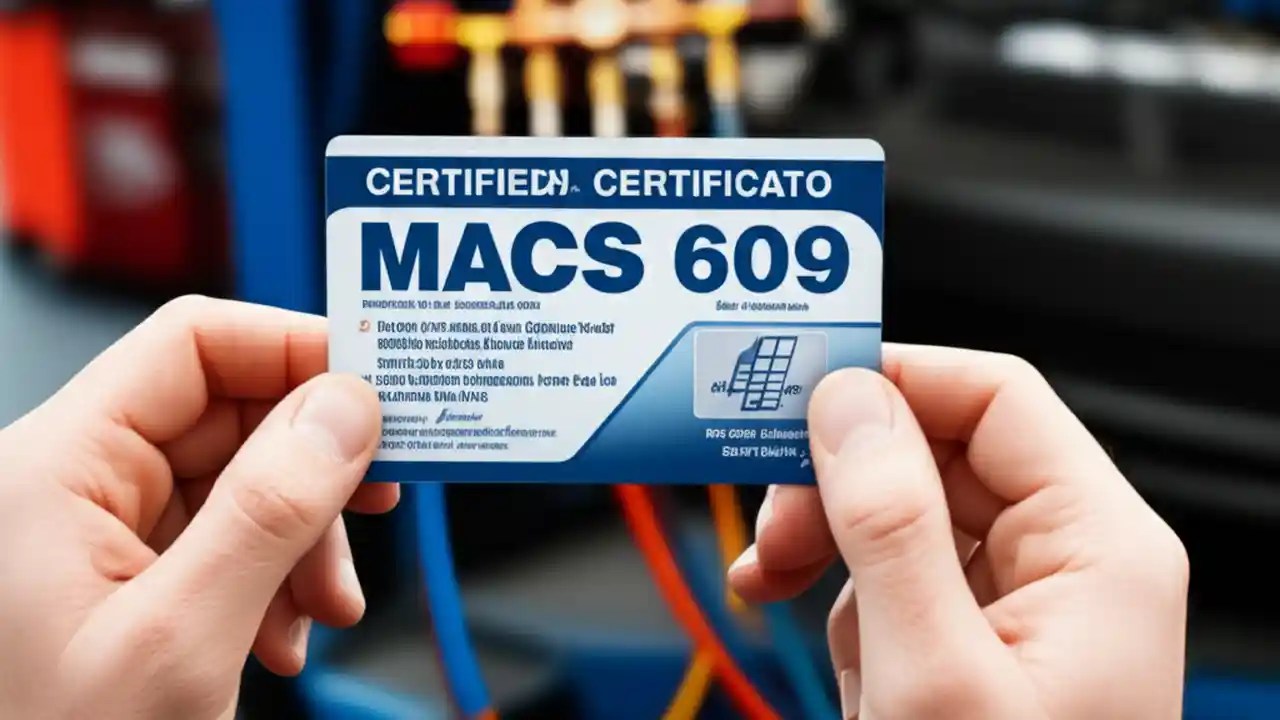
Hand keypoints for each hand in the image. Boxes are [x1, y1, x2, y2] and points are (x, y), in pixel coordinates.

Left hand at [0, 297, 393, 719]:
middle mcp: (70, 486)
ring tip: (325, 608)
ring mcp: (97, 535)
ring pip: (240, 481)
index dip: (298, 352)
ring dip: (303, 539)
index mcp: (52, 470)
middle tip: (378, 510)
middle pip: (230, 415)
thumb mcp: (184, 641)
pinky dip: (276, 579)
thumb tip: (345, 410)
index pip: (194, 345)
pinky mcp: (126, 580)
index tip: (382, 390)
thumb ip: (270, 512)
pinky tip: (285, 635)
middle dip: (314, 474)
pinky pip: (225, 540)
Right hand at [728, 345, 1188, 718]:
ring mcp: (1011, 609)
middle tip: (769, 519)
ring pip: (898, 514)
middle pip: (933, 451)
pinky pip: (889, 582)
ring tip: (778, 587)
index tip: (792, 393)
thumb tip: (846, 402)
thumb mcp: (933, 675)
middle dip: (838, 479)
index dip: (891, 380)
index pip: (991, 399)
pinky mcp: (965, 647)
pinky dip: (839, 602)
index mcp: (1096, 547)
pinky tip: (833, 649)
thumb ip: (889, 525)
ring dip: (827, 545)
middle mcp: (1061, 564)